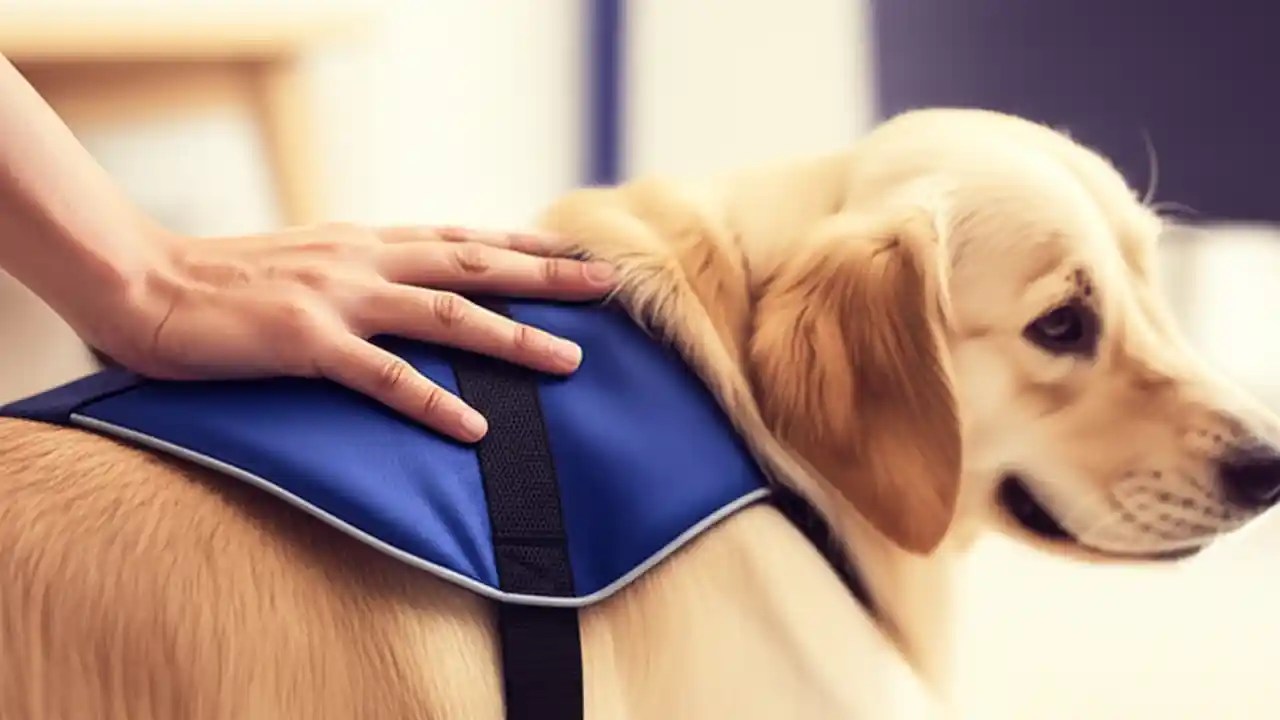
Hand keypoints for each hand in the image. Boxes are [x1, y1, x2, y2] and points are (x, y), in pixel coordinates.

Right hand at [79, 224, 614, 441]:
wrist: (141, 284)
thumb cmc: (220, 283)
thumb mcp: (304, 264)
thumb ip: (357, 272)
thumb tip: (404, 287)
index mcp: (361, 242)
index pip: (459, 236)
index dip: (520, 240)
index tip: (572, 247)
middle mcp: (362, 259)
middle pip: (474, 263)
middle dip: (546, 274)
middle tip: (607, 285)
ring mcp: (337, 298)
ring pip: (448, 313)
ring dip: (514, 337)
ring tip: (570, 363)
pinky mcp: (306, 340)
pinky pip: (383, 376)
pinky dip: (433, 400)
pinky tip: (474, 427)